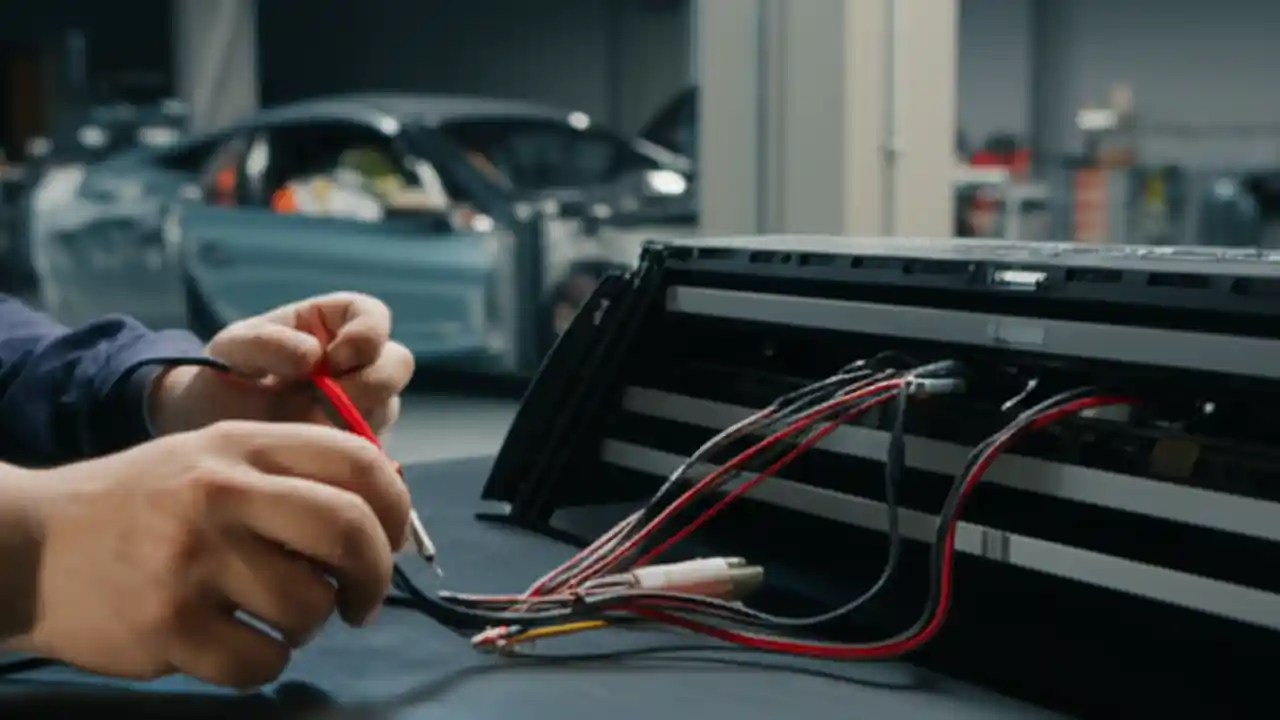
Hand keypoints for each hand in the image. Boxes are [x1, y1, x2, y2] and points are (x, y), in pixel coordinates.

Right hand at [15, 420, 409, 687]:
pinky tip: (236, 643)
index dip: (397, 510)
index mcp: (243, 444)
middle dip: (375, 577)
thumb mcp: (214, 457)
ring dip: (310, 625)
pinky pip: (262, 662)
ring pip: (310, 608)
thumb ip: (293, 470)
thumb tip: (387, 508)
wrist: (32, 545)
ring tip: (276, 616)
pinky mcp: (168, 625)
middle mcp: (221, 492)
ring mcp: (193, 559)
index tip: (391, 543)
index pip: (361, 464)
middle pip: (349, 531)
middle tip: (362, 602)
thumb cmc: (145, 503)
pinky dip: (264, 662)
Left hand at [151, 293, 413, 436]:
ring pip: (388, 408)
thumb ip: (266, 342)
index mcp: (332, 325)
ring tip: (307, 432)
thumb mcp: (231, 351)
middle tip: (322, 404)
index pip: (373, 316)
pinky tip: (314, 455)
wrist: (204, 432)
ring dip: (355, 420)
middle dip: (367, 384)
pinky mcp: (358, 446)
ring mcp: (363, 406)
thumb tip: (311, 356)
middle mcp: (357, 364)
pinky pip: (376, 447)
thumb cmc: (220, 379)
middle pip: (397, 364)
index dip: (366, 334)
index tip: (332, 360)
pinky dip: (350, 452)